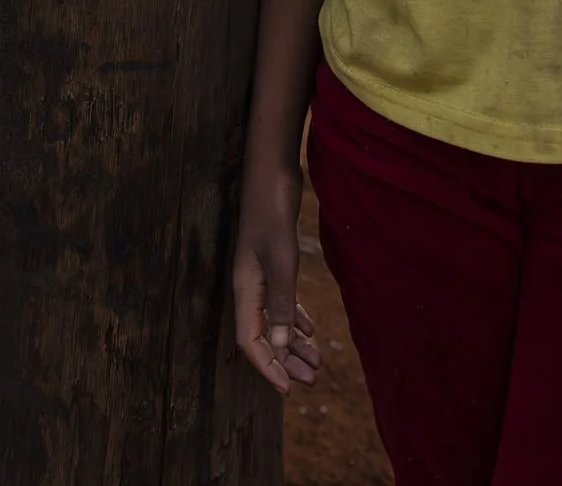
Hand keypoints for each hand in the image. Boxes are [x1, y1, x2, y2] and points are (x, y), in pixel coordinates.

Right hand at [233, 155, 323, 393]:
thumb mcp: (281, 258)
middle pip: (263, 336)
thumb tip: (278, 344)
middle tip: (311, 381)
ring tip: (316, 365)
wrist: (271, 172)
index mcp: (245, 289)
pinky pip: (282, 302)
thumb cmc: (272, 211)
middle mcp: (249, 286)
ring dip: (293, 344)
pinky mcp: (274, 263)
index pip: (250, 340)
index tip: (289, 389)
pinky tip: (311, 332)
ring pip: (274, 321)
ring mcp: (261, 275)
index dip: (268, 367)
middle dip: (285, 361)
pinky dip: (296, 320)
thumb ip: (282, 300)